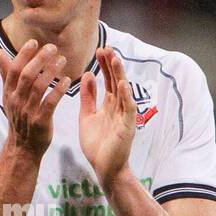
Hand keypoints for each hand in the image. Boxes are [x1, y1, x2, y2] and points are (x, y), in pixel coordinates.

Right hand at [0, 40, 70, 160]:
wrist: (22, 147)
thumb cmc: (19, 117)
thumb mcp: (9, 96)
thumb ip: (6, 73)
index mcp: (8, 93)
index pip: (14, 69)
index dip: (23, 54)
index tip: (34, 42)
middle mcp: (17, 101)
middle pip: (27, 76)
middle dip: (39, 59)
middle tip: (52, 48)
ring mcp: (28, 112)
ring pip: (39, 87)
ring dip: (51, 71)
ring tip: (62, 60)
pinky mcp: (40, 121)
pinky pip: (50, 103)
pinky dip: (59, 90)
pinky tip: (68, 81)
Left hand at [78, 47, 136, 187]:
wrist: (104, 168)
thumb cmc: (97, 145)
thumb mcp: (87, 117)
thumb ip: (88, 97)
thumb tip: (88, 75)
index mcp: (109, 105)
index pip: (108, 80)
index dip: (104, 65)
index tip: (100, 50)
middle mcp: (119, 108)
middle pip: (116, 81)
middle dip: (112, 64)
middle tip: (107, 47)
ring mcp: (124, 117)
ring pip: (124, 92)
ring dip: (120, 75)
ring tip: (115, 58)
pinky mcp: (127, 127)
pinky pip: (128, 109)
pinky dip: (126, 97)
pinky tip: (123, 84)